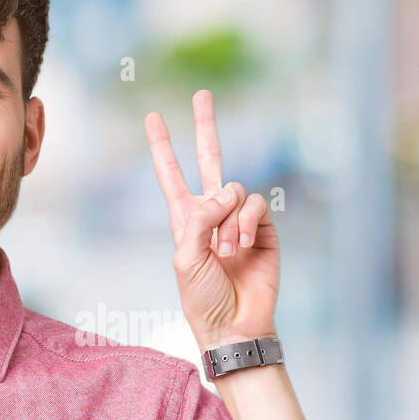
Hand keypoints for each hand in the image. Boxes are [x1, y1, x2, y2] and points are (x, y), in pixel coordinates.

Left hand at [144, 89, 279, 350]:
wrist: (235, 325)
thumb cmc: (203, 298)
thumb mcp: (186, 257)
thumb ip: (201, 218)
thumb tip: (229, 191)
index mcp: (185, 220)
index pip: (172, 175)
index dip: (162, 147)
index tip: (153, 117)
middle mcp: (212, 214)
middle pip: (209, 160)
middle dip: (205, 127)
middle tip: (202, 94)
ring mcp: (239, 219)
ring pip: (235, 190)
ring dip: (228, 221)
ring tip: (226, 254)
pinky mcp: (264, 229)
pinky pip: (256, 205)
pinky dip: (246, 223)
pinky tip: (242, 247)